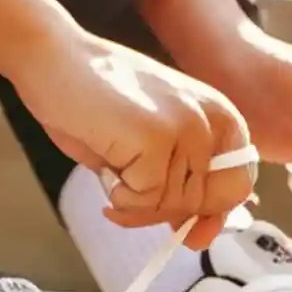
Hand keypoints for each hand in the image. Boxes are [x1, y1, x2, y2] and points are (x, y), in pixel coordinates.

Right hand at [0, 0, 254, 248]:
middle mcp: (211, 119)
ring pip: (171, 205)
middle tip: (123, 198)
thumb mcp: (151, 145)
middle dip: (160, 213)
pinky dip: (118, 198)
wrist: (53, 58)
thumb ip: (181, 180)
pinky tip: (103, 170)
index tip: (191, 232)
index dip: (213, 212)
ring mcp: (186, 128)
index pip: (238, 184)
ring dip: (134, 205)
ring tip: (109, 173)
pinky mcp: (156, 138)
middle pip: (204, 203)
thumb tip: (201, 233)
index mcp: (219, 115)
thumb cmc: (94, 100)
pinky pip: (144, 200)